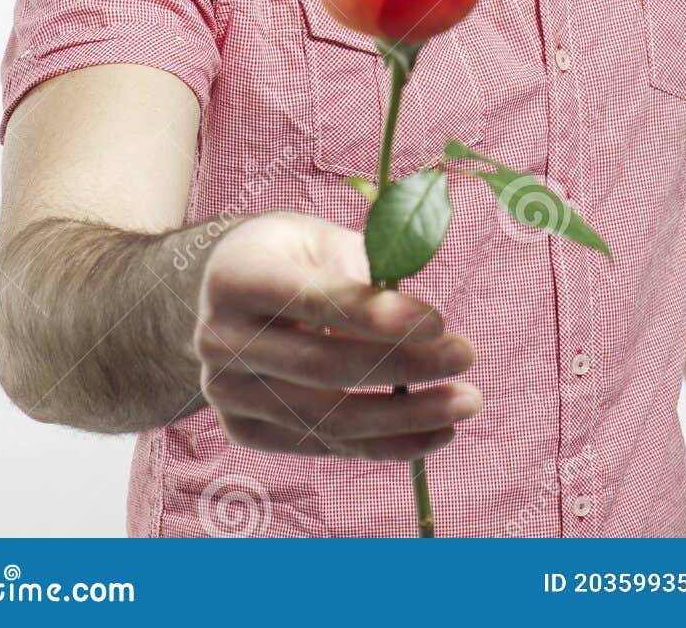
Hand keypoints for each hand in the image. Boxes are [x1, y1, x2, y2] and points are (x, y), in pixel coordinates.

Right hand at [193, 210, 480, 459]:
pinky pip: (325, 445)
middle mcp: (220, 339)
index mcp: (236, 278)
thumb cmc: (290, 256)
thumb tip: (425, 322)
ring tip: (465, 403)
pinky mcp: (244, 430)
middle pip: (325, 365)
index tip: (438, 321)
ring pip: (329, 418)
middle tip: (464, 355)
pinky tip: (435, 432)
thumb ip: (365, 271)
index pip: (316, 300)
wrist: (225, 294)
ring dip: (407, 417)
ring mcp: (226, 393)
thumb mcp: (320, 239)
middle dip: (405, 366)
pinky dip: (385, 445)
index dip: (380, 315)